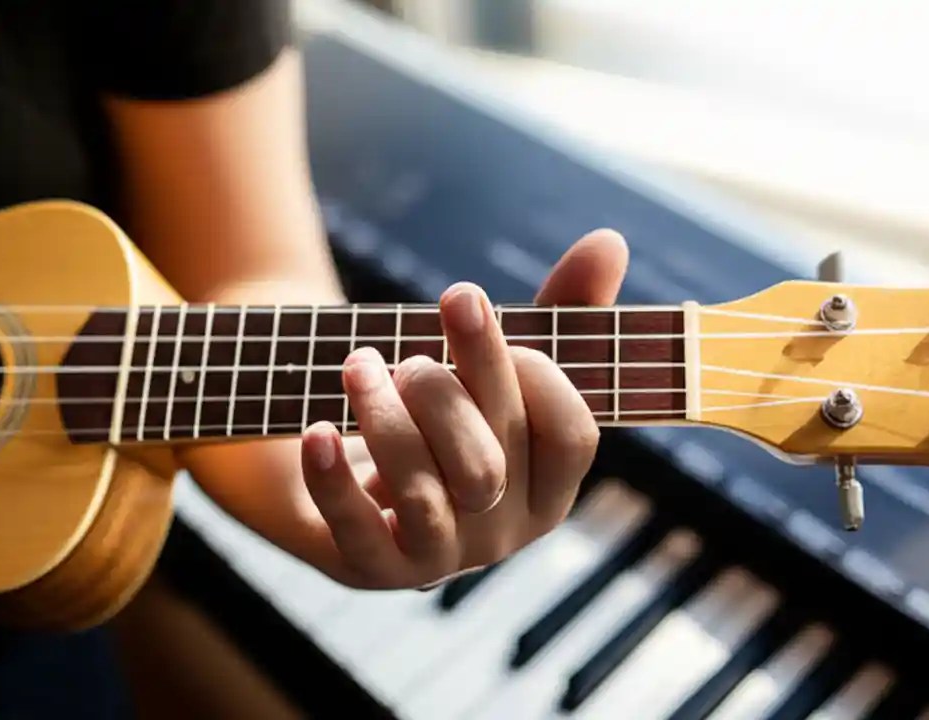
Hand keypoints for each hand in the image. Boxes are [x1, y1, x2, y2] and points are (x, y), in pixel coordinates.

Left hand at [299, 229, 628, 588]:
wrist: (351, 472)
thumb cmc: (445, 413)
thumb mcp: (499, 365)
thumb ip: (559, 312)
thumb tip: (610, 240)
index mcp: (550, 488)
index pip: (571, 436)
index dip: (534, 372)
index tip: (474, 313)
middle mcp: (503, 532)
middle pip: (488, 465)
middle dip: (445, 391)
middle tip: (406, 355)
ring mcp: (438, 558)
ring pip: (421, 495)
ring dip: (386, 418)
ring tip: (358, 367)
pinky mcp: (370, 567)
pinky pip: (354, 531)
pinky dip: (334, 478)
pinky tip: (317, 430)